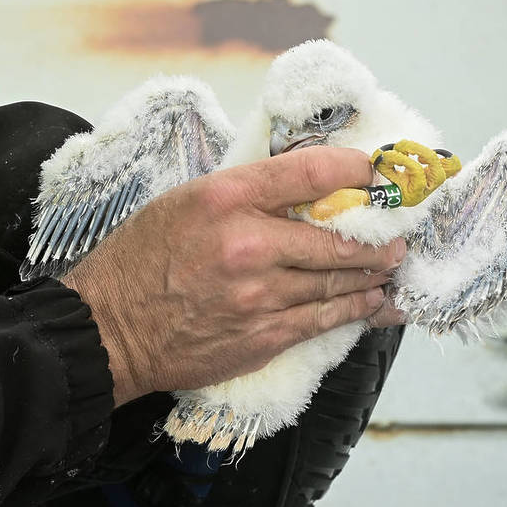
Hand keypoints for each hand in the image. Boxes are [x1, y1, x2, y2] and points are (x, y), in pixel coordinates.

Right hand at [62, 147, 405, 405]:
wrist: (109, 331)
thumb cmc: (138, 262)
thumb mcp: (182, 203)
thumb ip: (242, 194)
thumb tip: (296, 188)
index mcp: (225, 198)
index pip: (310, 171)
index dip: (354, 170)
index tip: (372, 174)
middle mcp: (249, 244)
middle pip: (338, 236)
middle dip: (377, 237)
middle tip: (397, 236)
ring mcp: (259, 295)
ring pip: (338, 283)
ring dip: (372, 275)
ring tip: (390, 268)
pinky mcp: (263, 336)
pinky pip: (323, 321)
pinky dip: (354, 310)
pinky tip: (370, 303)